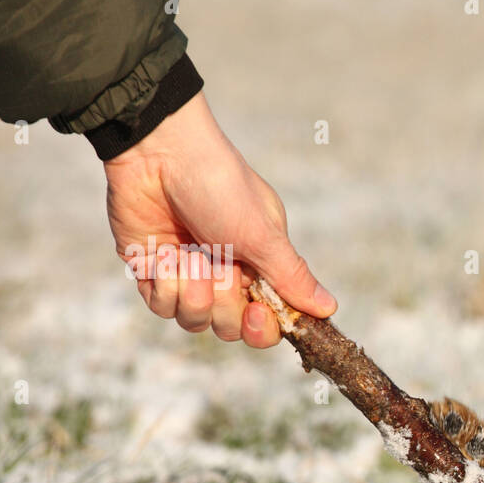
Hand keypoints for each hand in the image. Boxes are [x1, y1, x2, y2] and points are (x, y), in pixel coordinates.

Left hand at [103, 91, 336, 346]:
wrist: (158, 154)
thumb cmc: (220, 187)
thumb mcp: (263, 235)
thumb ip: (292, 278)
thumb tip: (330, 308)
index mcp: (260, 267)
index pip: (268, 322)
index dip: (261, 328)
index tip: (255, 311)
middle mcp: (226, 276)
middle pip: (230, 328)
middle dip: (222, 302)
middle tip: (219, 262)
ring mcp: (188, 275)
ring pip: (194, 321)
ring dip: (191, 291)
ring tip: (189, 253)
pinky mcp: (153, 271)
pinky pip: (161, 307)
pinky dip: (164, 284)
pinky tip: (163, 252)